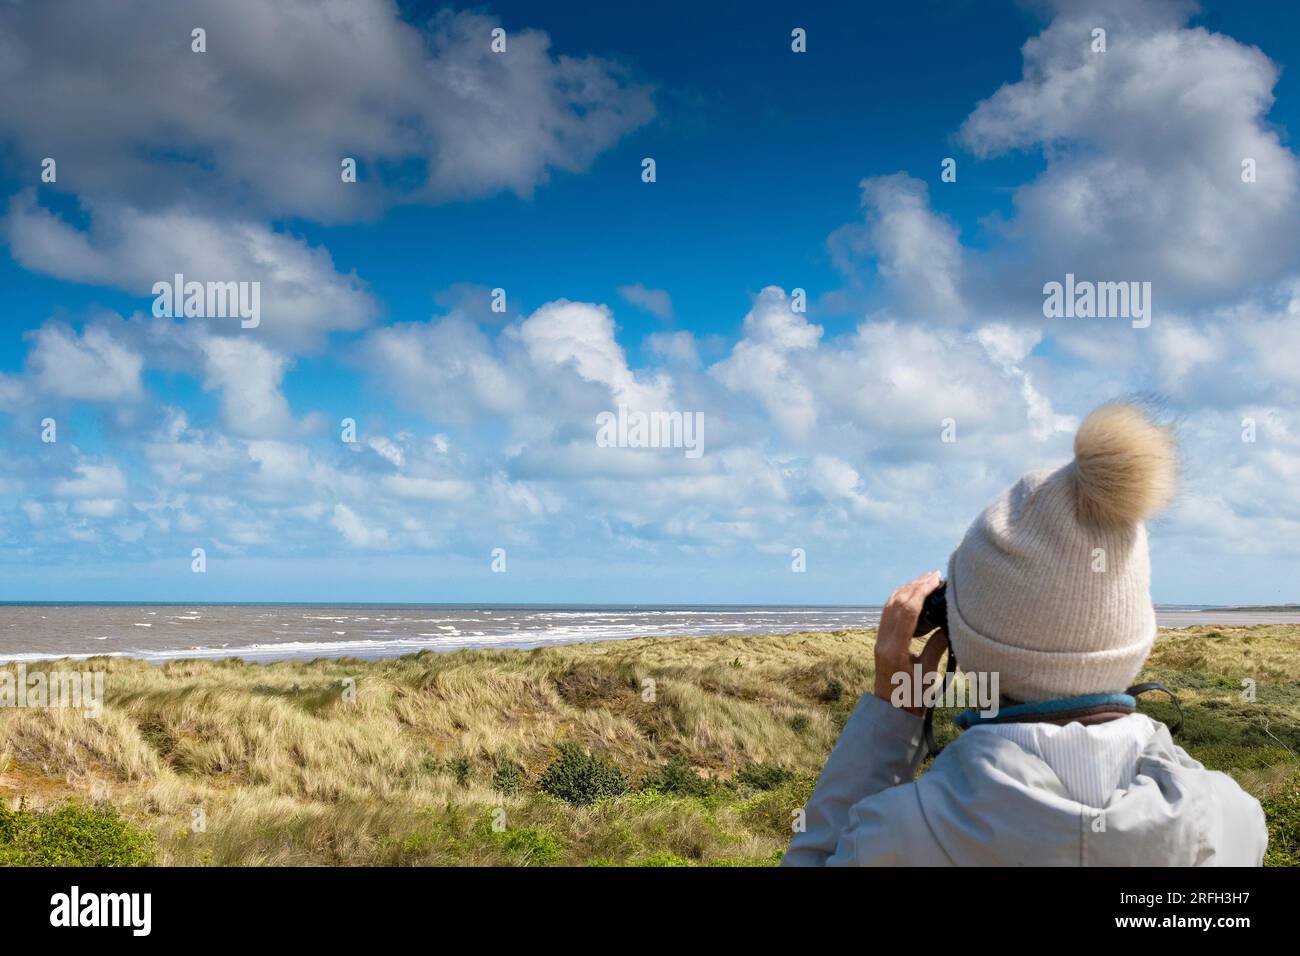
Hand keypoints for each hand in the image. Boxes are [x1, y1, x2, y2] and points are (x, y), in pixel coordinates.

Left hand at [872, 570, 949, 715]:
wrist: (891, 712)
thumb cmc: (912, 698)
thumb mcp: (929, 673)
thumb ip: (937, 646)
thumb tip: (948, 623)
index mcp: (894, 649)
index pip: (907, 611)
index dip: (922, 591)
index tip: (936, 579)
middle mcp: (883, 641)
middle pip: (896, 603)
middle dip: (915, 586)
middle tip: (933, 575)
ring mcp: (879, 641)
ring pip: (889, 606)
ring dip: (906, 590)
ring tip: (925, 580)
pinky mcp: (880, 641)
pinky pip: (887, 613)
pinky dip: (899, 599)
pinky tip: (912, 595)